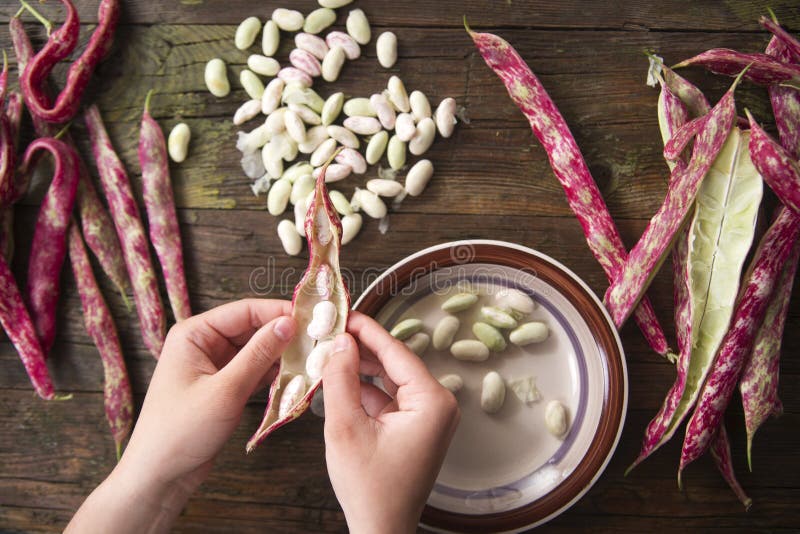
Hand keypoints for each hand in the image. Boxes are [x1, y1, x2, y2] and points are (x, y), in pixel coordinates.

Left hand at [66, 299, 295, 533]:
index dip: (279, 312)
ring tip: (312, 360)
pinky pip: (254, 372)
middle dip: (283, 335)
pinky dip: (272, 375)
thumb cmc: (182, 430)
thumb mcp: (226, 389)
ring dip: (281, 356)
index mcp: (194, 334)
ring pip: (256, 351)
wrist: (160, 475)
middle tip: (318, 341)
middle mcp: (203, 344)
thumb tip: (288, 324)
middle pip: (252, 329)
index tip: (312, 318)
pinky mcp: (223, 387)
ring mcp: (214, 366)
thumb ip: (259, 354)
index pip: (245, 311)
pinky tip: (295, 378)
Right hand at [323, 312, 460, 533]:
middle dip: (362, 349)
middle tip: (332, 330)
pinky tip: (340, 381)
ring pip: (391, 380)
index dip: (367, 329)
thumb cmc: (369, 488)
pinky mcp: (418, 428)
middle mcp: (439, 405)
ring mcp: (430, 418)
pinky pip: (391, 398)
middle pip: (395, 363)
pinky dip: (367, 391)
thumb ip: (342, 379)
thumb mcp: (346, 427)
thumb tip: (339, 342)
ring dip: (361, 369)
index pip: (397, 351)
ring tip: (330, 354)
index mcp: (433, 402)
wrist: (381, 530)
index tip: (345, 312)